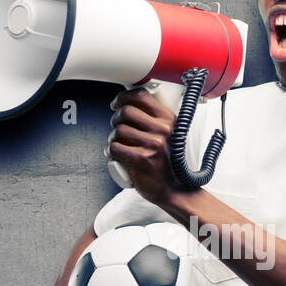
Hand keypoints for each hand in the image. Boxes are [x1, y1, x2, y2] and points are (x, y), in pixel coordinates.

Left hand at [108, 86, 178, 206]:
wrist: (175, 189)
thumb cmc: (168, 163)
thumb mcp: (168, 135)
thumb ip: (154, 120)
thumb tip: (128, 105)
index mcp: (169, 120)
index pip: (141, 96)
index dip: (123, 97)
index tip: (117, 103)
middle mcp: (162, 130)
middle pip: (126, 112)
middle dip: (116, 119)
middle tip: (118, 129)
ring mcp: (152, 144)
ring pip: (118, 131)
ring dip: (113, 138)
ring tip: (119, 146)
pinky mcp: (141, 159)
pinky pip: (115, 147)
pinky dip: (111, 151)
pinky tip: (116, 156)